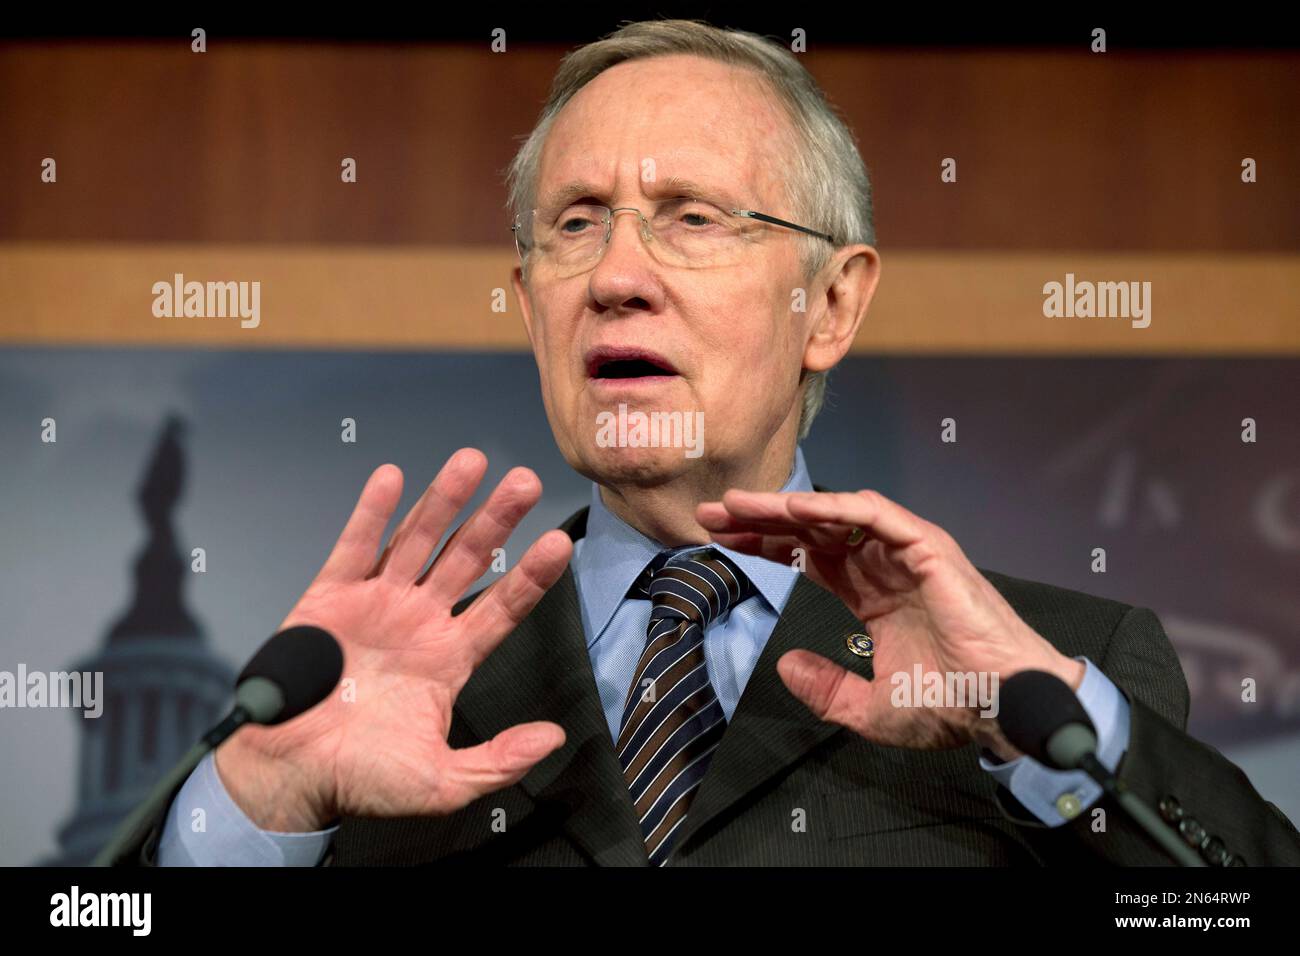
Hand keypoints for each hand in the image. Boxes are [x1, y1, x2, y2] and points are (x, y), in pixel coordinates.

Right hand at [216, 448, 572, 831]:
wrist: (288, 776)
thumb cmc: (360, 780)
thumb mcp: (441, 783)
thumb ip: (497, 761)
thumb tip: (554, 737)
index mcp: (449, 659)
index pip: (502, 607)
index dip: (531, 575)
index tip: (561, 542)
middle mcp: (419, 622)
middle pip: (467, 559)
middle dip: (496, 519)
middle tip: (526, 482)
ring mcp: (376, 604)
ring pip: (418, 541)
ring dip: (443, 500)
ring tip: (472, 461)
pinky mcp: (330, 597)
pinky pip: (354, 546)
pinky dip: (372, 512)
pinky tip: (393, 477)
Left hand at [696, 489, 1083, 758]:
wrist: (1004, 706)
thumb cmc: (951, 705)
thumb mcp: (868, 708)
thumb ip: (825, 688)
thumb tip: (785, 666)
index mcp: (874, 596)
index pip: (808, 559)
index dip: (766, 546)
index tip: (721, 541)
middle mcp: (886, 567)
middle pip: (812, 530)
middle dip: (761, 519)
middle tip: (712, 512)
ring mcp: (907, 552)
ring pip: (836, 515)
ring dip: (786, 507)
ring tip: (739, 505)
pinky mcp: (928, 547)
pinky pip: (875, 516)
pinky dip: (834, 508)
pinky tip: (794, 509)